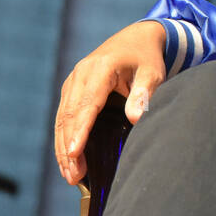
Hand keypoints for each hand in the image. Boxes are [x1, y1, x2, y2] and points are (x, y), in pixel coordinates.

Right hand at [55, 19, 166, 185]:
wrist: (136, 38)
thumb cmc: (146, 57)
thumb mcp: (153, 72)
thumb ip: (145, 94)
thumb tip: (135, 118)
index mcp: (100, 68)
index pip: (86, 105)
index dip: (79, 131)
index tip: (74, 154)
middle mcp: (81, 74)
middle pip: (69, 115)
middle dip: (68, 148)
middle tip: (73, 177)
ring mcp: (73, 81)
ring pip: (62, 118)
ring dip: (62, 146)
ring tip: (70, 175)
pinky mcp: (72, 88)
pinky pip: (64, 115)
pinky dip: (64, 137)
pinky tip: (68, 158)